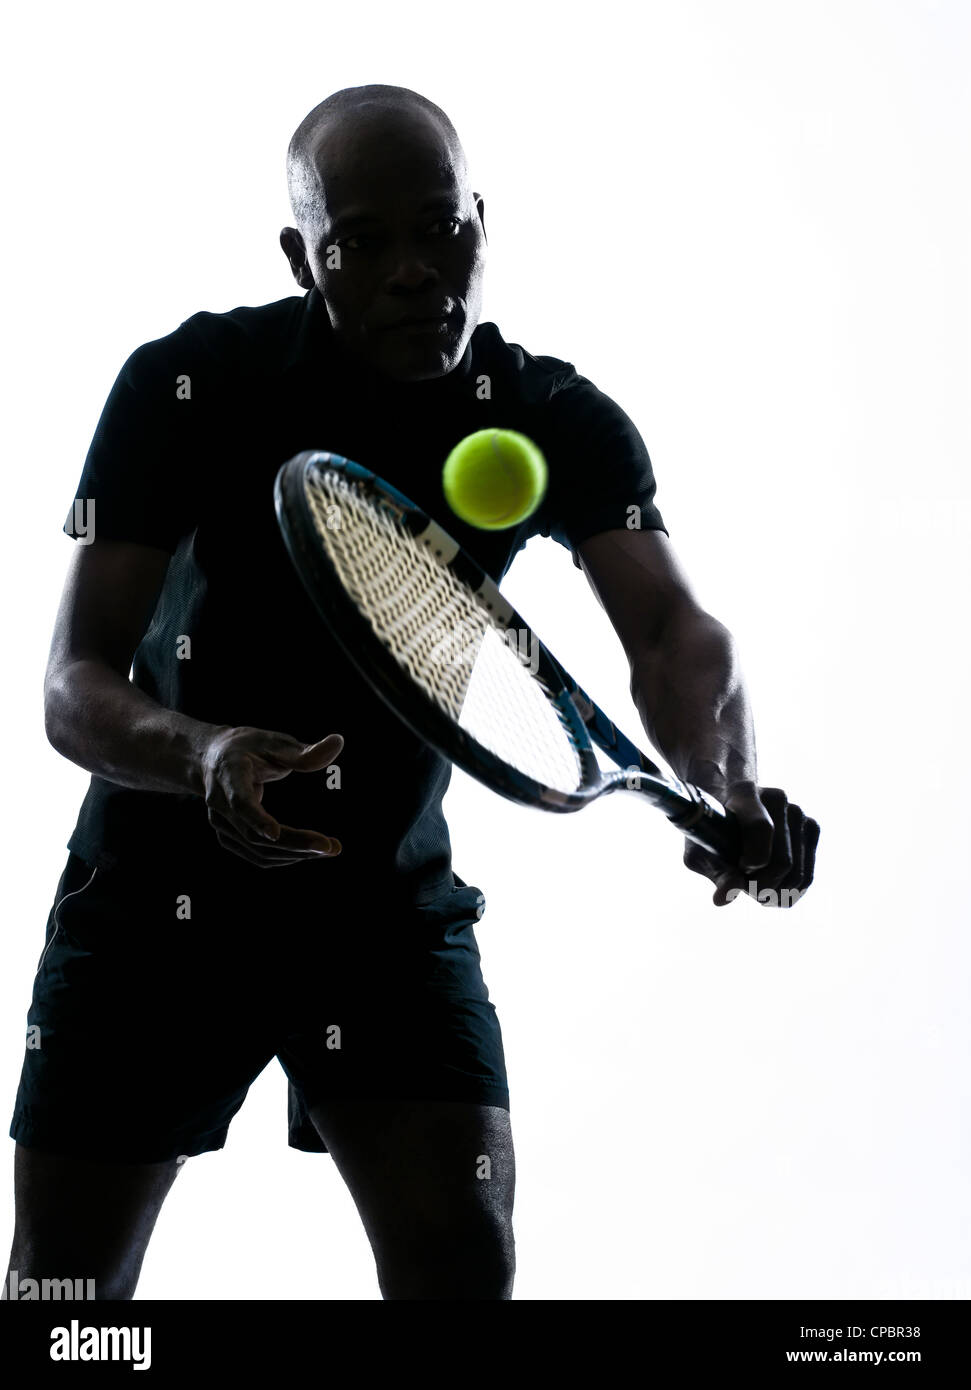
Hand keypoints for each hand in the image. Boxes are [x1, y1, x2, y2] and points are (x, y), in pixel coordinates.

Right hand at [200, 726, 343, 866]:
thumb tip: (339, 741)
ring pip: (257, 850)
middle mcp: (219, 802)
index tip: (275, 833)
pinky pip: (256, 855)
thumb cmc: (250, 747)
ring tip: (330, 848)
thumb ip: (306, 751)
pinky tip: (309, 850)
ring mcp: (220, 823)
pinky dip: (284, 857)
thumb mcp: (276, 742)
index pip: (239, 801)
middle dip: (295, 843)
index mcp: (229, 773)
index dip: (256, 819)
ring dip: (294, 854)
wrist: (214, 758)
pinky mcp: (227, 837)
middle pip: (254, 835)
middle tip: (331, 847)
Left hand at [683, 781, 818, 907]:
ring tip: (755, 890)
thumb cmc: (712, 834)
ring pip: (797, 873)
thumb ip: (716, 872)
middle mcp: (775, 797)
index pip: (761, 828)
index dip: (755, 859)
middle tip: (744, 888)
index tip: (742, 869)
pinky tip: (771, 891)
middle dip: (762, 886)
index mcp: (742, 792)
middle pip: (783, 860)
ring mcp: (797, 812)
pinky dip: (789, 893)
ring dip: (775, 893)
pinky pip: (807, 876)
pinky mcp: (811, 828)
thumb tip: (723, 900)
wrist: (730, 813)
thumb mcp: (702, 851)